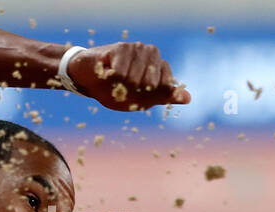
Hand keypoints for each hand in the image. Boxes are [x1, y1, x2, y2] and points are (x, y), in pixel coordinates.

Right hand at [67, 42, 190, 110]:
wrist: (85, 79)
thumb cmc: (112, 90)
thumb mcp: (139, 100)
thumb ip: (163, 98)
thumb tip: (188, 99)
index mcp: (160, 68)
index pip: (166, 86)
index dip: (146, 97)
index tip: (134, 94)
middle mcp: (153, 55)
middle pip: (150, 84)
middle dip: (132, 92)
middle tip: (120, 87)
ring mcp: (138, 49)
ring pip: (134, 79)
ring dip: (118, 86)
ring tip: (112, 79)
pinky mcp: (123, 47)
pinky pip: (120, 73)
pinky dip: (109, 78)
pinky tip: (105, 71)